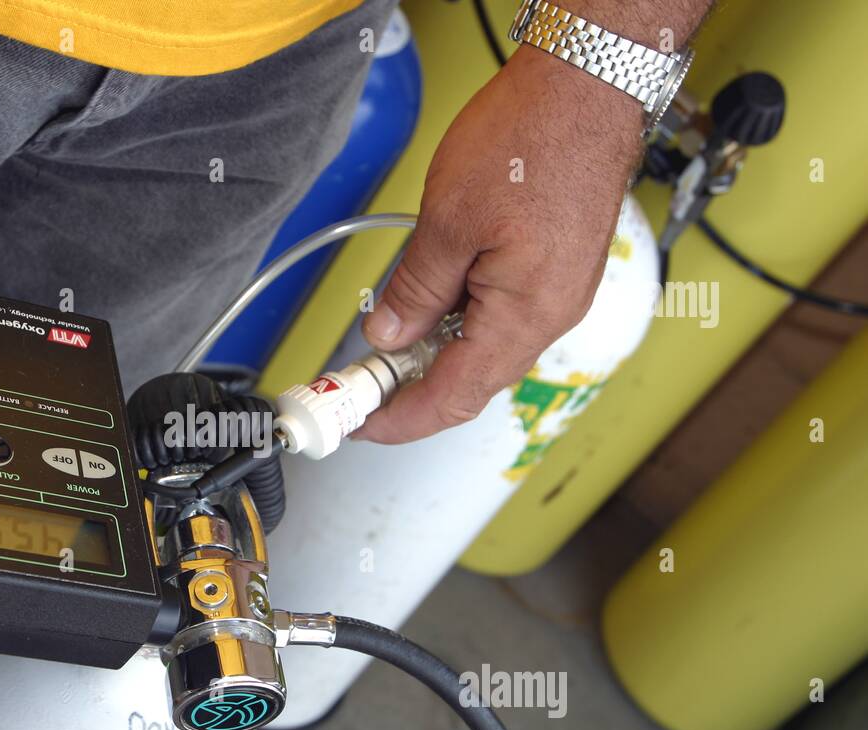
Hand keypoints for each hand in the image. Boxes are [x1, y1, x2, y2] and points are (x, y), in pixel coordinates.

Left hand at [356, 47, 645, 443]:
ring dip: (434, 355)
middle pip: (471, 382)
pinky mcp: (558, 272)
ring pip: (485, 351)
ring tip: (385, 344)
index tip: (361, 424)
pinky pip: (503, 319)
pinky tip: (429, 306)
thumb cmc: (531, 138)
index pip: (453, 397)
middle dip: (411, 391)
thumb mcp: (447, 222)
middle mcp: (551, 316)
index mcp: (525, 317)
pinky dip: (460, 325)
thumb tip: (388, 336)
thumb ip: (415, 290)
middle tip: (361, 386)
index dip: (401, 419)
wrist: (587, 85)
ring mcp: (559, 295)